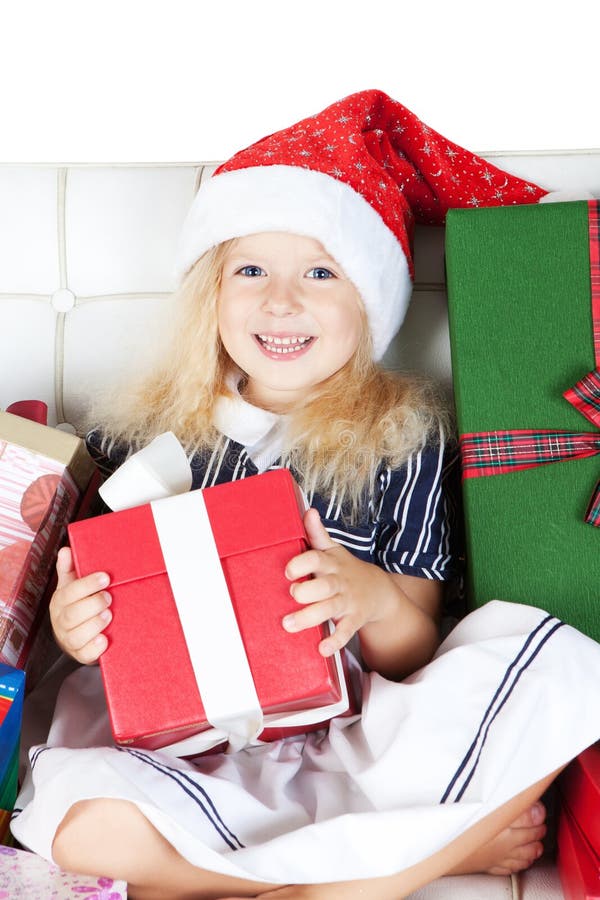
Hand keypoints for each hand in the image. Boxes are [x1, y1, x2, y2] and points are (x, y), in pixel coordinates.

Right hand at [49, 546, 112, 663]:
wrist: (75, 636)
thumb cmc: (76, 606)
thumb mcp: (71, 587)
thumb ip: (69, 569)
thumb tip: (66, 550)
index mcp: (60, 602)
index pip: (69, 592)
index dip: (87, 584)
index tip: (105, 577)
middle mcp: (62, 621)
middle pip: (73, 614)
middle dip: (93, 604)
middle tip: (109, 597)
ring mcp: (70, 639)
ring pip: (78, 635)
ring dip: (95, 624)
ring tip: (109, 615)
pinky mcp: (80, 654)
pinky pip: (85, 654)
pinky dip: (95, 648)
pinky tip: (105, 639)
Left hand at [283, 509, 395, 656]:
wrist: (378, 591)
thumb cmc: (345, 569)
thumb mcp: (333, 550)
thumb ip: (317, 533)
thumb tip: (308, 511)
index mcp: (331, 563)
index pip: (317, 558)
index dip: (302, 563)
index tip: (288, 571)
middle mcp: (339, 582)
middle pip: (324, 585)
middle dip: (307, 591)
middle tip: (292, 593)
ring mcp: (347, 602)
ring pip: (330, 609)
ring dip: (309, 617)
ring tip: (289, 624)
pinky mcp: (353, 620)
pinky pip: (345, 632)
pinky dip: (334, 641)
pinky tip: (322, 649)